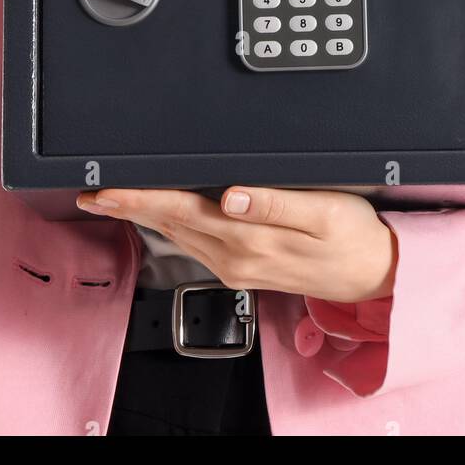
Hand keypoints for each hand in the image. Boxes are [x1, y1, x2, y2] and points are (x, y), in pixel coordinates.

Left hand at [76, 186, 398, 303]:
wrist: (374, 275)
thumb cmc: (352, 237)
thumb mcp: (323, 212)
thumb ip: (274, 203)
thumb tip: (232, 195)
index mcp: (248, 238)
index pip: (180, 210)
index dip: (138, 198)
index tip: (106, 190)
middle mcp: (234, 257)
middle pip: (169, 223)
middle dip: (127, 206)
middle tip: (90, 192)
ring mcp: (235, 267)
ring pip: (177, 234)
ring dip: (143, 215)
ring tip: (113, 200)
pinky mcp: (242, 267)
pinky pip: (194, 242)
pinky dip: (169, 225)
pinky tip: (159, 215)